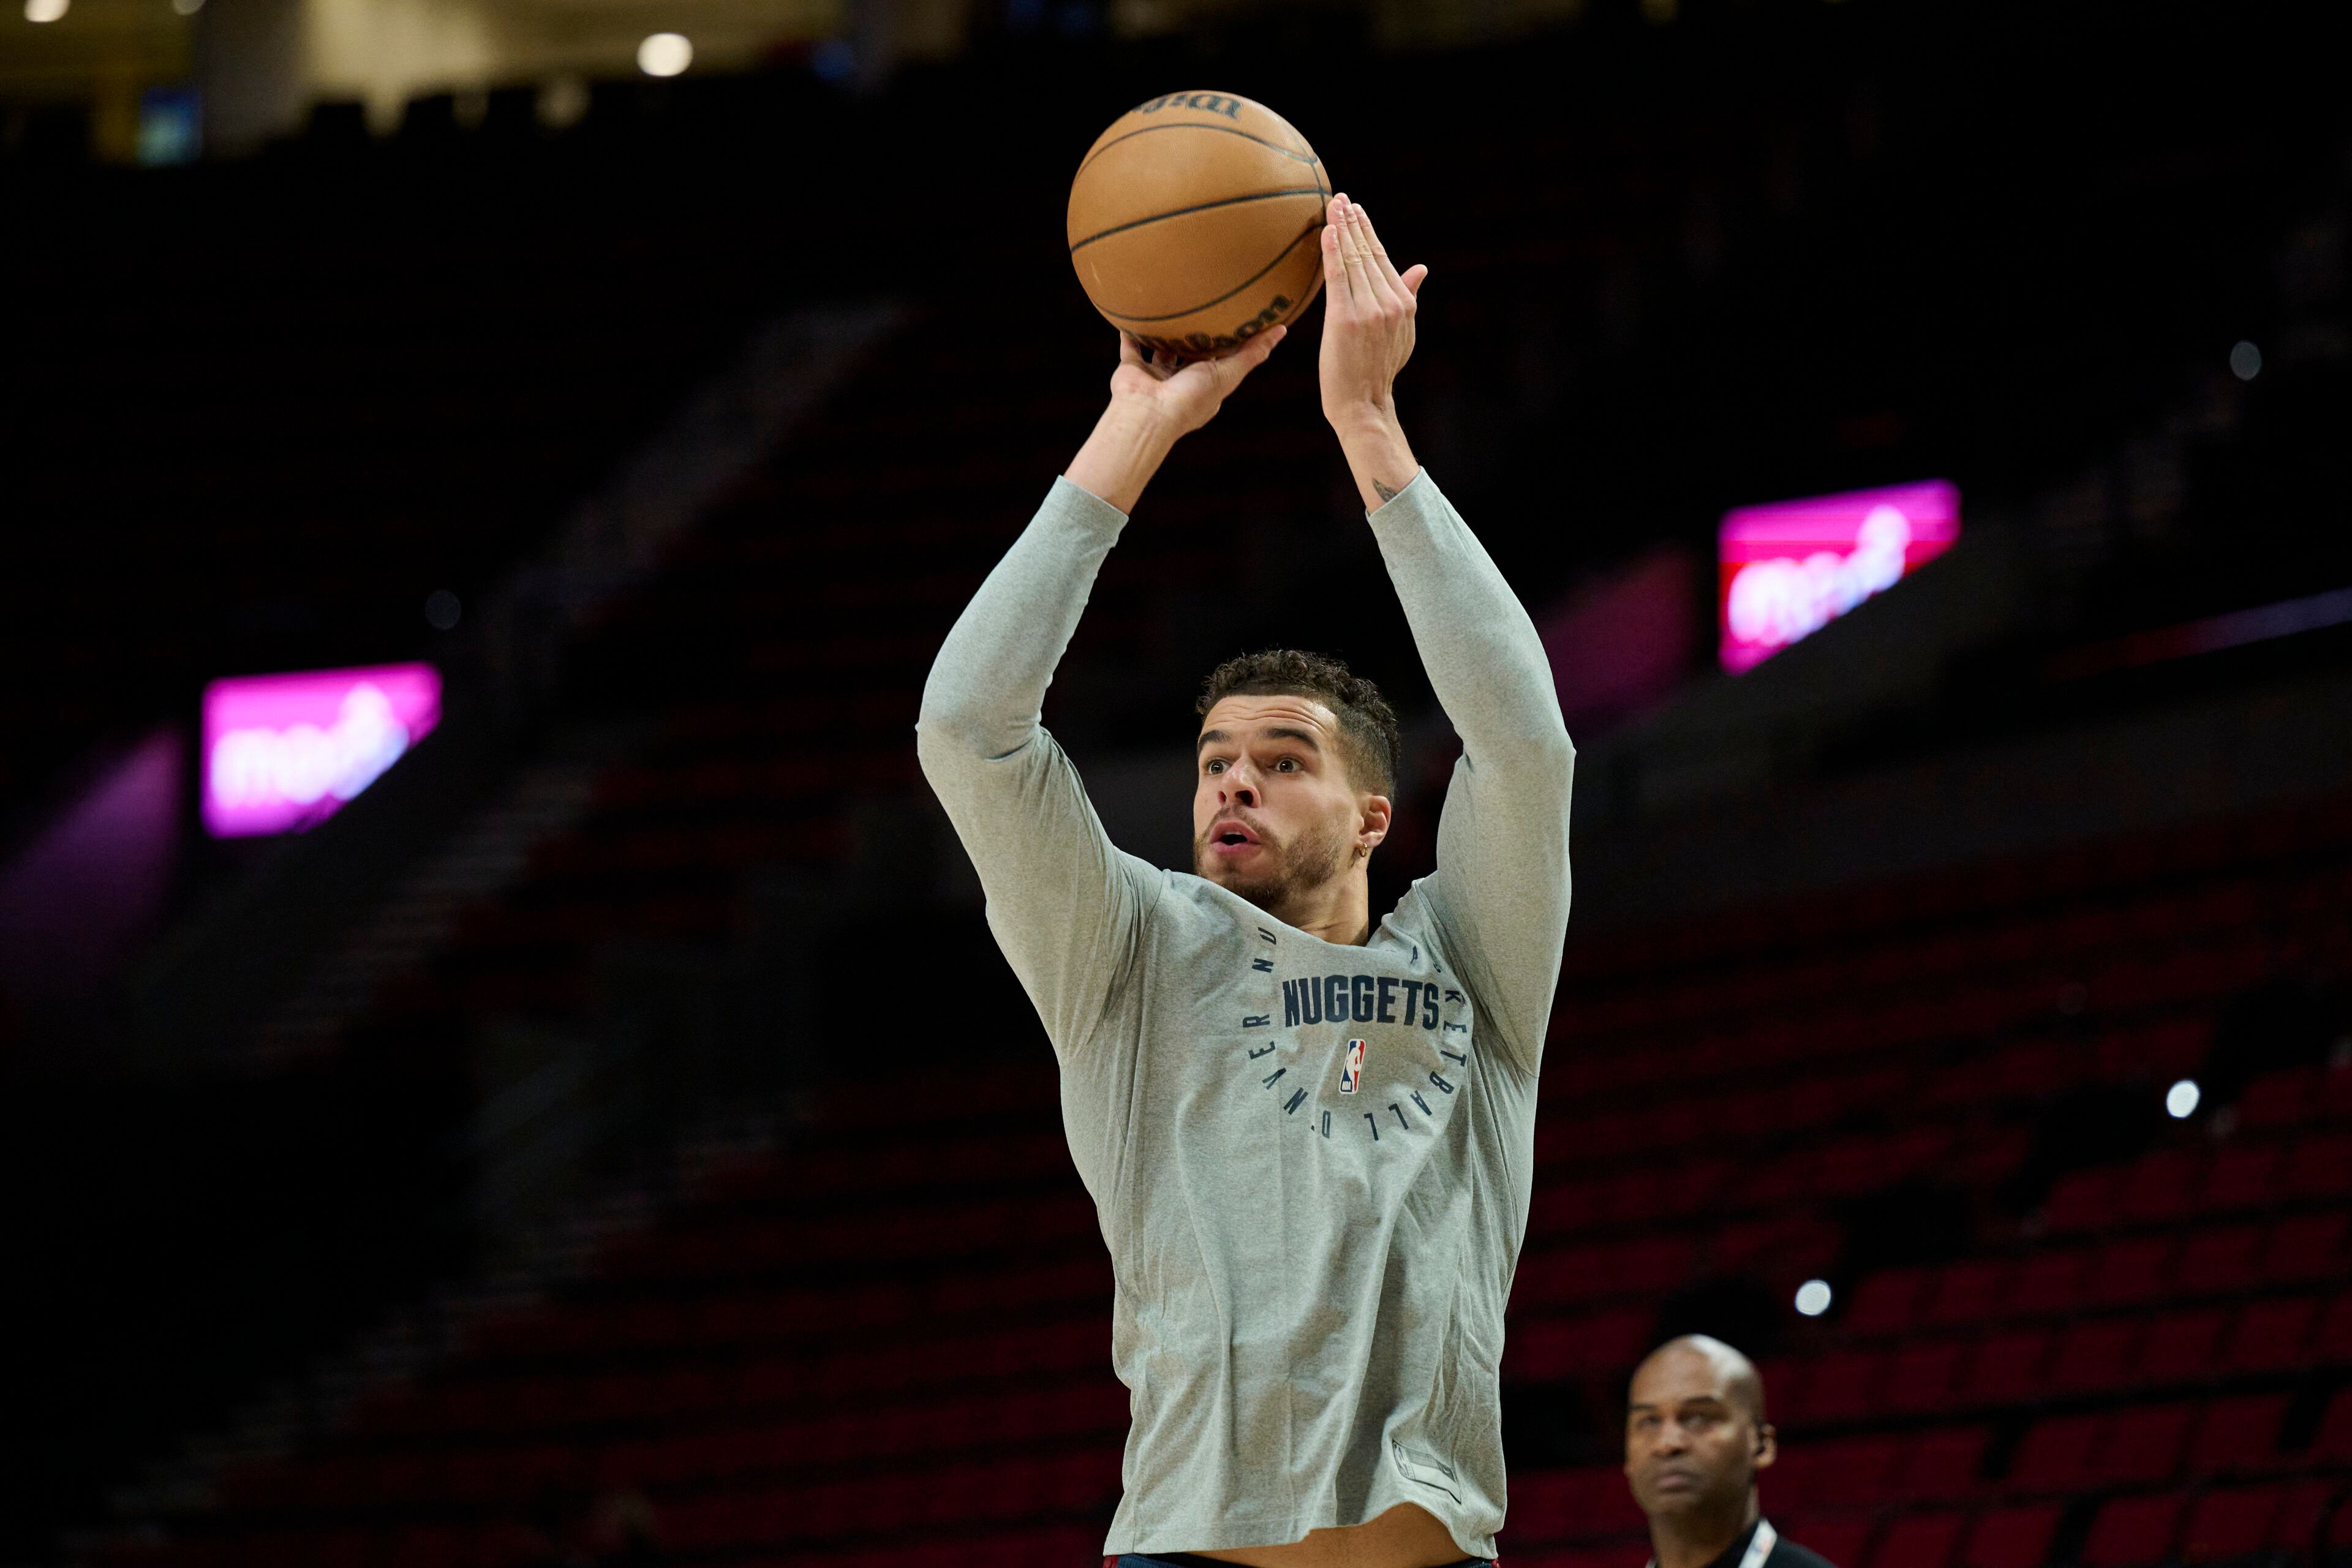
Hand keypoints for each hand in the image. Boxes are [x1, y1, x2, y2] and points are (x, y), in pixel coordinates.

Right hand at [1107, 325, 1285, 439]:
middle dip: (1196, 336)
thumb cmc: (1191, 398)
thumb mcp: (1229, 373)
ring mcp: (1156, 378)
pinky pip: (1130, 348)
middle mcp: (1181, 382)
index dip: (1228, 342)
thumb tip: (1282, 330)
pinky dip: (1129, 334)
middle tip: (1203, 307)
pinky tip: (1132, 315)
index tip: (1235, 318)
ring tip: (1169, 309)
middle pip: (1191, 355)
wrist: (1149, 414)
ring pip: (1161, 351)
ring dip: (1164, 334)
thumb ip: (1253, 353)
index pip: (1221, 361)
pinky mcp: (1131, 372)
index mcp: (1205, 386)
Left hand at [1317, 192, 1427, 430]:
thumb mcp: (1402, 333)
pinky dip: (1331, 252)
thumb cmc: (1377, 370)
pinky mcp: (1344, 319)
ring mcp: (1368, 311)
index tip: (1356, 209)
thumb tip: (1421, 268)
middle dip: (1353, 222)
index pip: (1382, 258)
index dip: (1367, 231)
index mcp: (1403, 303)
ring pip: (1352, 261)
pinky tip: (1326, 230)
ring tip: (1332, 207)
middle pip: (1367, 253)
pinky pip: (1337, 277)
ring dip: (1341, 229)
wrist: (1363, 404)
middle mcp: (1389, 303)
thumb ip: (1409, 296)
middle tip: (1341, 198)